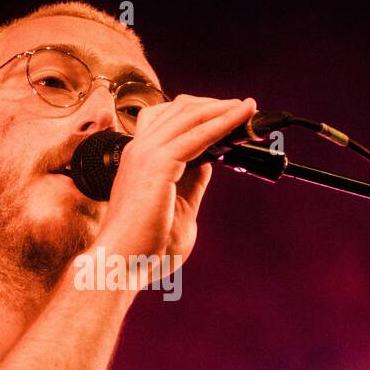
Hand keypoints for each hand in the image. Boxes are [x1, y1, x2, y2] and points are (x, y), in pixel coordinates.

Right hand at [91, 95, 256, 280]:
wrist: (121, 264)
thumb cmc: (145, 247)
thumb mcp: (179, 207)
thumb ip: (192, 182)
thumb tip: (209, 162)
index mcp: (140, 158)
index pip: (169, 119)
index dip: (200, 112)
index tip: (229, 117)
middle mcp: (140, 149)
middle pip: (181, 109)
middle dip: (215, 105)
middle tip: (245, 109)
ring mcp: (146, 153)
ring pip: (190, 115)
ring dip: (223, 109)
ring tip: (249, 108)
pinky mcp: (158, 164)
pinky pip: (198, 135)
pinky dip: (223, 123)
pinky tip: (241, 121)